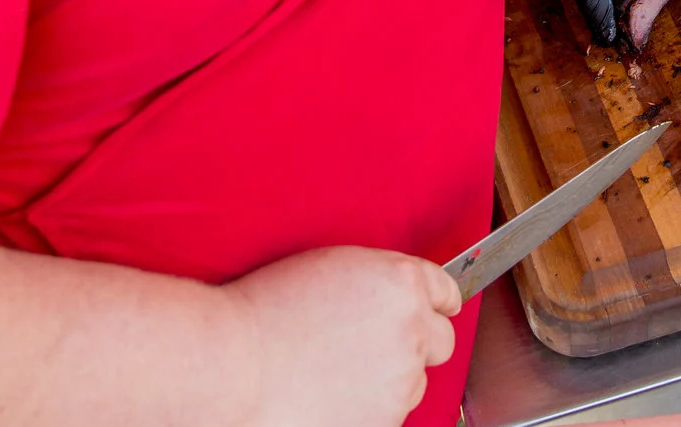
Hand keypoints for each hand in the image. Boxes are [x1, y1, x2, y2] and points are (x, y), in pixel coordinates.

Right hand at [232, 245, 462, 424]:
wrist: (235, 363)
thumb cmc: (267, 310)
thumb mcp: (334, 268)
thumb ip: (378, 282)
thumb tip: (393, 302)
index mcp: (401, 281)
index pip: (445, 291)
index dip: (435, 303)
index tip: (432, 311)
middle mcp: (411, 328)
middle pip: (441, 341)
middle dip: (417, 344)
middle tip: (377, 349)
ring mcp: (401, 378)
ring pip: (414, 383)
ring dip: (389, 380)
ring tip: (337, 375)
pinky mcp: (385, 420)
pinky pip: (389, 414)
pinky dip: (369, 410)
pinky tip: (331, 397)